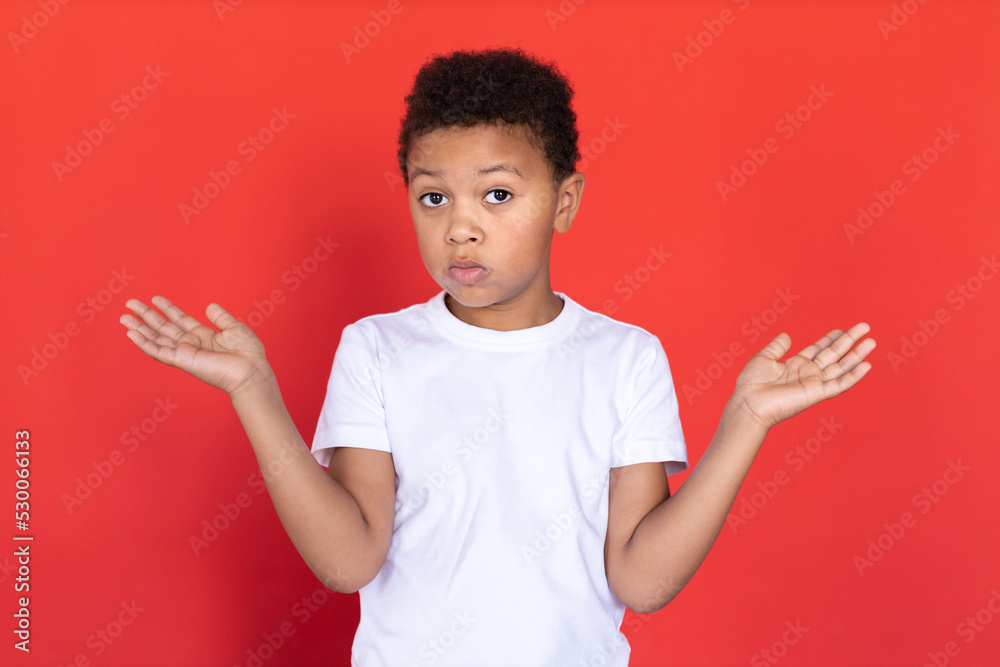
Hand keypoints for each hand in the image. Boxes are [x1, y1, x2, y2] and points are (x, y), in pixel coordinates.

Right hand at [119, 295, 270, 395]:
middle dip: (147, 316)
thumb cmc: (248, 353)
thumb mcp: (235, 328)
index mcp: (204, 336)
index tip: (155, 298)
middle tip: (130, 303)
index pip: (180, 320)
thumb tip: (210, 306)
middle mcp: (191, 344)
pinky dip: (144, 343)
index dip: (167, 309)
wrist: (250, 371)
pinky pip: (159, 351)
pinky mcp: (182, 360)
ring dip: (139, 328)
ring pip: (156, 339)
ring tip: (124, 317)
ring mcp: (185, 353)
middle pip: (164, 328)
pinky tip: (131, 334)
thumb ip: (221, 317)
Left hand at [728, 322, 874, 429]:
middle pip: (834, 354)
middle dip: (850, 341)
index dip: (831, 339)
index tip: (843, 329)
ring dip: (857, 355)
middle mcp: (808, 374)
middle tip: (865, 327)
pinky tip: (866, 365)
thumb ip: (777, 347)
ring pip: (841, 367)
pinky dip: (853, 376)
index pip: (819, 349)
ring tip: (871, 342)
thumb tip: (786, 335)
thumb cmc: (751, 385)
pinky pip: (839, 384)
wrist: (748, 404)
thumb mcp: (763, 358)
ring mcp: (814, 384)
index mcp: (796, 365)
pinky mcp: (817, 394)